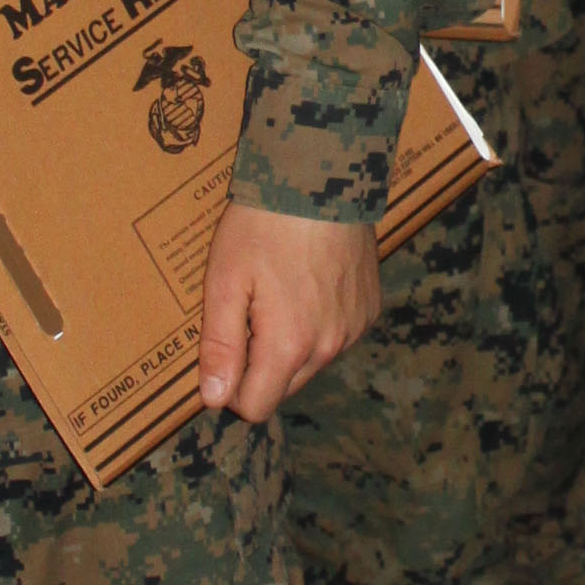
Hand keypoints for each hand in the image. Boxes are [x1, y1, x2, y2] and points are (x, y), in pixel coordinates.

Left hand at [198, 201, 380, 421]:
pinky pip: (336, 336)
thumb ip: (221, 346)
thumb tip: (215, 400)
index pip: (256, 406)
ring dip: (290, 344)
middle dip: (259, 365)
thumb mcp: (226, 281)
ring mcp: (354, 328)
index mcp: (289, 345)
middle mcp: (329, 347)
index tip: (222, 350)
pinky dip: (317, 323)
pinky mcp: (369, 309)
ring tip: (277, 291)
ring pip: (310, 362)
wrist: (322, 177)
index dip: (230, 389)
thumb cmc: (265, 226)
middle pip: (283, 387)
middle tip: (246, 312)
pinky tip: (306, 283)